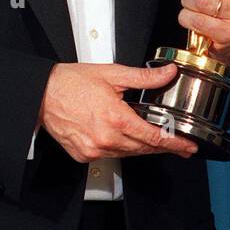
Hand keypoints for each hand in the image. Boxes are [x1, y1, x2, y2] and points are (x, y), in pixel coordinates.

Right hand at [38, 62, 198, 162]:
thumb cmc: (71, 82)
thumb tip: (167, 73)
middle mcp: (106, 138)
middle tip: (178, 145)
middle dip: (162, 147)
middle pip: (143, 149)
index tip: (187, 147)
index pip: (154, 137)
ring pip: (128, 154)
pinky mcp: (84, 155)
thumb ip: (144, 77)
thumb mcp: (112, 74)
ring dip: (141, 147)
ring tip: (150, 138)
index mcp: (116, 118)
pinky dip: (119, 147)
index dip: (174, 143)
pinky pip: (109, 155)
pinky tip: (120, 136)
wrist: (42, 94)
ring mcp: (94, 149)